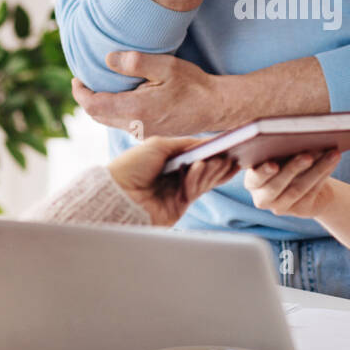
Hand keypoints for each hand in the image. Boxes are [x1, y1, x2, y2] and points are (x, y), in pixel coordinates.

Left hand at [72, 52, 235, 135]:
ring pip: (110, 120)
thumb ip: (136, 62)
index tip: (77, 78)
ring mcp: (142, 132)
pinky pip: (123, 122)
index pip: (93, 106)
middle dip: (87, 98)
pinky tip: (123, 94)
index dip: (80, 93)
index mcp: (135, 110)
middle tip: (85, 79)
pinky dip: (115, 110)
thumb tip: (108, 58)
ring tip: (101, 84)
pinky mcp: (150, 132)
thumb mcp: (166, 66)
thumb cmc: (194, 85)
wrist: (216, 108)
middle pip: (98, 115)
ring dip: (101, 104)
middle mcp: (135, 126)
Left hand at [107, 135, 238, 226]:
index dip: (211, 150)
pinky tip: (204, 166)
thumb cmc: (132, 166)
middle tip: (232, 153)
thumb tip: (205, 143)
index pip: (195, 154)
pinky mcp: (180, 206)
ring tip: (223, 159)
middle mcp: (174, 176)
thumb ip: (184, 144)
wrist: (118, 194)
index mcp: (168, 161)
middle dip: (217, 161)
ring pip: (204, 180)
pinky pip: (197, 190)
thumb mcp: (158, 146)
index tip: (227, 145)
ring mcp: (178, 191)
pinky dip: (201, 178)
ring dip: (213, 169)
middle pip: (204, 168)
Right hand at [244, 148, 342, 219]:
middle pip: (277, 185)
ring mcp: (281, 207)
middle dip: (293, 169)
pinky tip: (333, 161)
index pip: (255, 178)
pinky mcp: (300, 210)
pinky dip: (324, 174)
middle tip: (307, 156)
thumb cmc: (288, 160)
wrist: (308, 182)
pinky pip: (313, 191)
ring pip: (299, 189)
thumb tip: (298, 134)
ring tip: (330, 154)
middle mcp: (263, 197)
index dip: (263, 172)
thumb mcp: (281, 156)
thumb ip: (282, 150)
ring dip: (316, 170)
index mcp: (252, 181)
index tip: (274, 164)